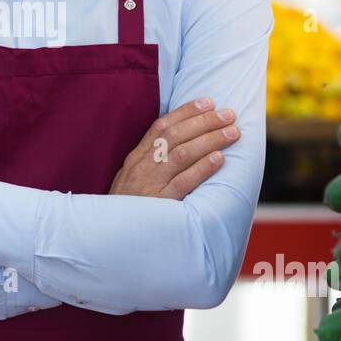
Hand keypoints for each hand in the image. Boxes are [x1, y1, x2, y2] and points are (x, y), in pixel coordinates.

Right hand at [109, 98, 239, 199]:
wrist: (109, 237)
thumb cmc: (126, 208)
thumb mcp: (130, 179)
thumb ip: (150, 162)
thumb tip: (179, 144)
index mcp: (136, 158)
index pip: (162, 126)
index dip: (186, 112)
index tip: (209, 102)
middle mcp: (142, 167)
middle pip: (175, 136)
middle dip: (204, 122)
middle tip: (229, 114)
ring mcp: (150, 185)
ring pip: (181, 154)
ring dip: (209, 140)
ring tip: (232, 133)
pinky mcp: (159, 204)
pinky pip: (183, 183)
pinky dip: (202, 168)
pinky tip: (219, 159)